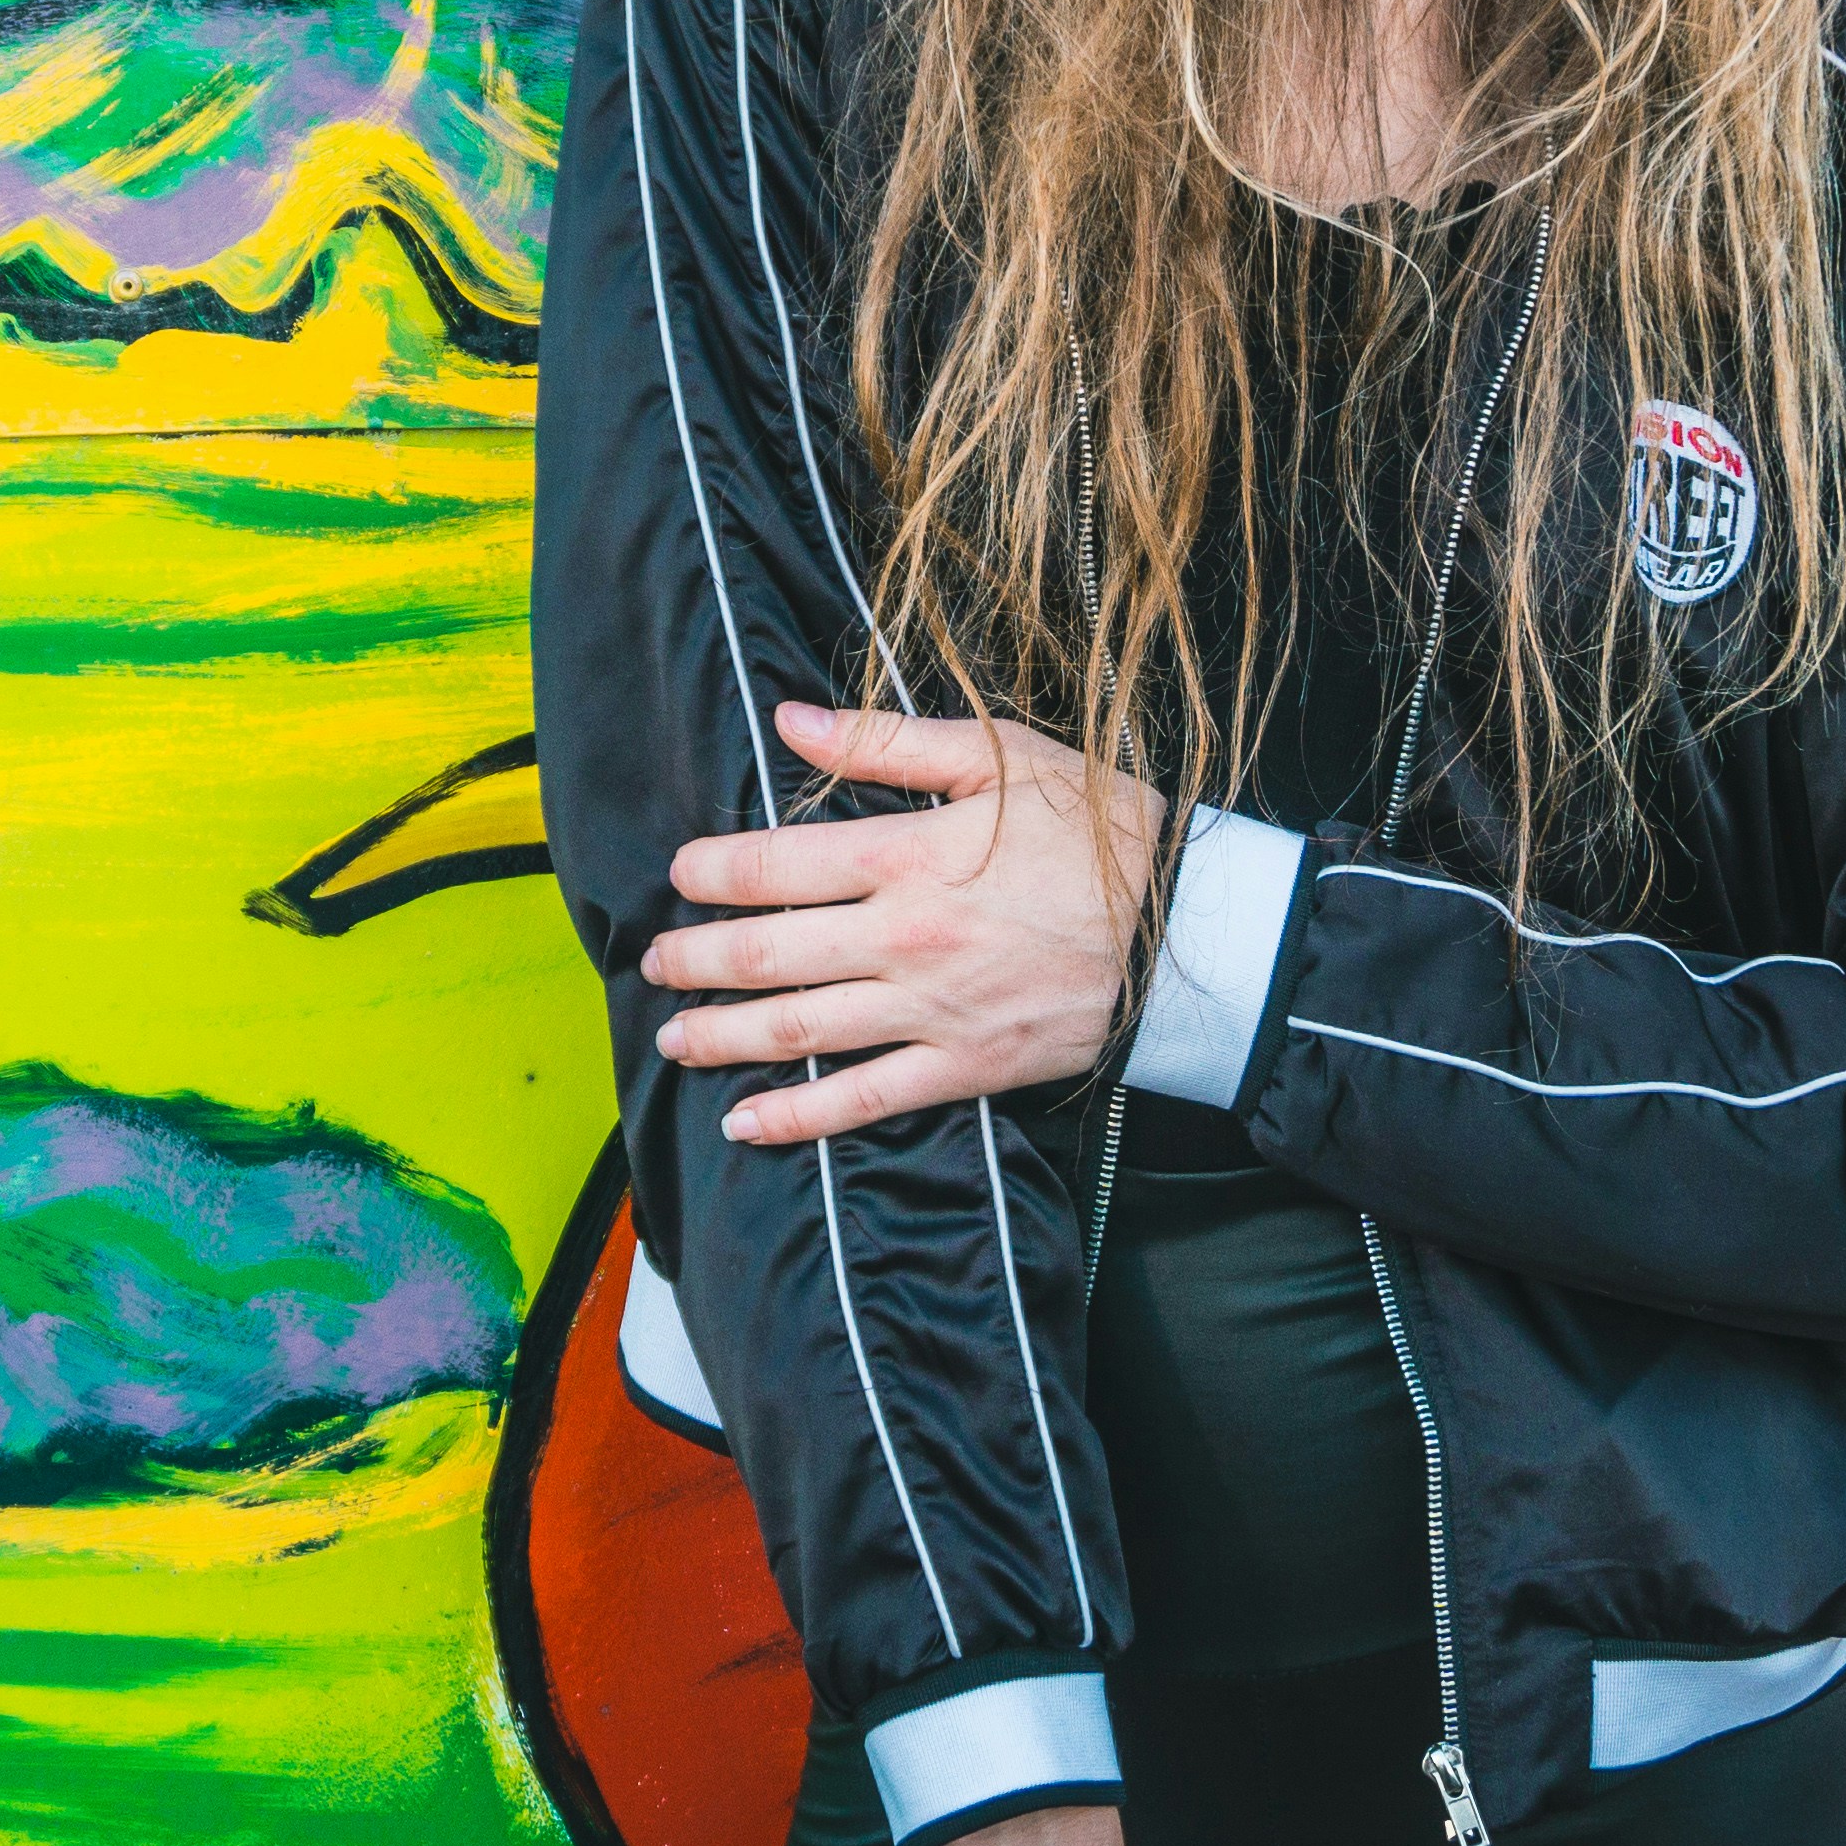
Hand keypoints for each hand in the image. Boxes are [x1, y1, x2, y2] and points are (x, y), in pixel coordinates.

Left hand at [648, 704, 1166, 1146]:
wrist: (1189, 929)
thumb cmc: (1101, 830)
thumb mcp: (1002, 757)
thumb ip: (886, 743)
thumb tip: (788, 721)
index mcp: (907, 855)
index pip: (775, 866)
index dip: (712, 873)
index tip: (679, 874)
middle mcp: (904, 938)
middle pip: (767, 955)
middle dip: (696, 959)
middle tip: (655, 960)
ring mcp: (931, 1011)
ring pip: (799, 1031)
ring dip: (722, 1036)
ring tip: (673, 1036)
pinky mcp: (965, 1067)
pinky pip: (863, 1101)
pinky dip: (796, 1120)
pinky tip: (745, 1124)